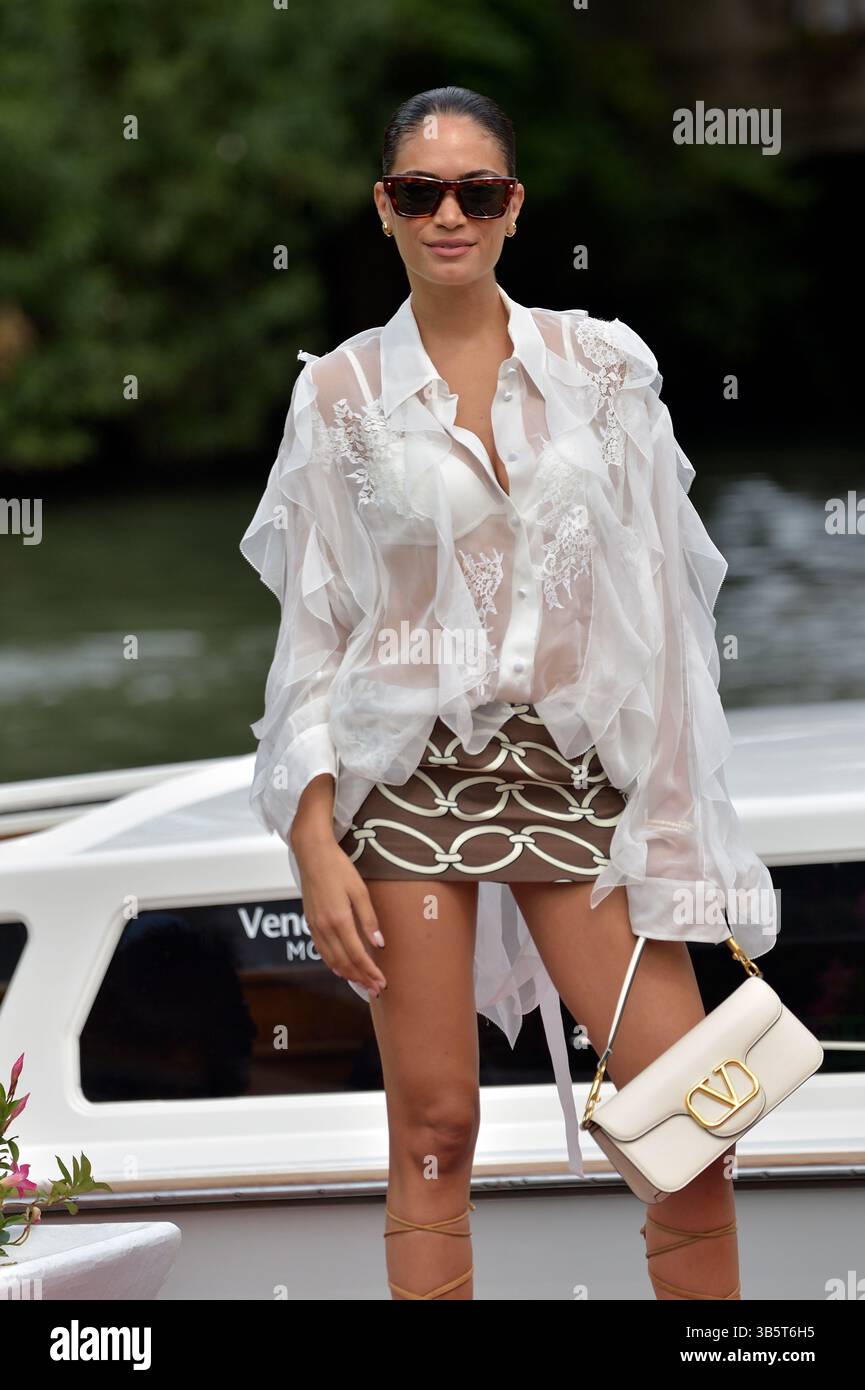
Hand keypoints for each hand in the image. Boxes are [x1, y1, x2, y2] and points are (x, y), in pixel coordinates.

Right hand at [292, 835, 386, 996]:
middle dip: (361, 978)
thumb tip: (379, 944)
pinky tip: (340, 969)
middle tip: (375, 990)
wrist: (312, 854)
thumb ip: (369, 919)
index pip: (357, 955)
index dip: (370, 971)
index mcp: (339, 920)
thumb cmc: (338, 868)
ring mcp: (315, 926)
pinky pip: (322, 951)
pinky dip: (332, 964)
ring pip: (331, 960)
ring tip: (362, 984)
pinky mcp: (310, 922)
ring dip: (347, 975)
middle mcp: (324, 927)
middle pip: (344, 963)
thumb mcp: (360, 890)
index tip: (382, 982)